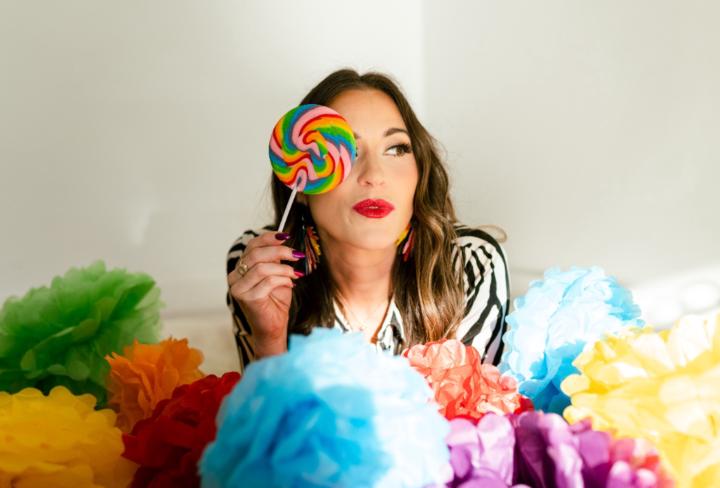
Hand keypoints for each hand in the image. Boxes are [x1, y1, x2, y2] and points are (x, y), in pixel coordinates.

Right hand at [227, 231, 303, 356]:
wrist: (273, 326)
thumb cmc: (275, 300)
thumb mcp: (277, 273)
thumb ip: (276, 258)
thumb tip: (285, 239)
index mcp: (240, 268)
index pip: (251, 246)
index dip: (268, 238)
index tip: (285, 236)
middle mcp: (235, 277)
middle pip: (256, 254)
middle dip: (279, 251)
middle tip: (296, 254)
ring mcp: (238, 288)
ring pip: (262, 268)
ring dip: (283, 269)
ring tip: (294, 274)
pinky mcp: (247, 298)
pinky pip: (268, 282)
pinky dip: (283, 280)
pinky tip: (290, 284)